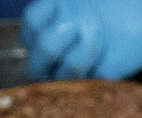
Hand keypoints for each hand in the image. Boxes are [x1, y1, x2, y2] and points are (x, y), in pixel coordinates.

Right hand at [22, 0, 141, 81]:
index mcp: (66, 15)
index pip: (29, 29)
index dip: (35, 21)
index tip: (56, 5)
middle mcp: (73, 43)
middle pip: (34, 61)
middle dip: (48, 44)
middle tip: (74, 25)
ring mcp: (91, 63)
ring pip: (54, 78)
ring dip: (68, 56)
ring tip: (96, 32)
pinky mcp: (112, 76)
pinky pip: (82, 86)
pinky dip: (84, 69)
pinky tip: (101, 45)